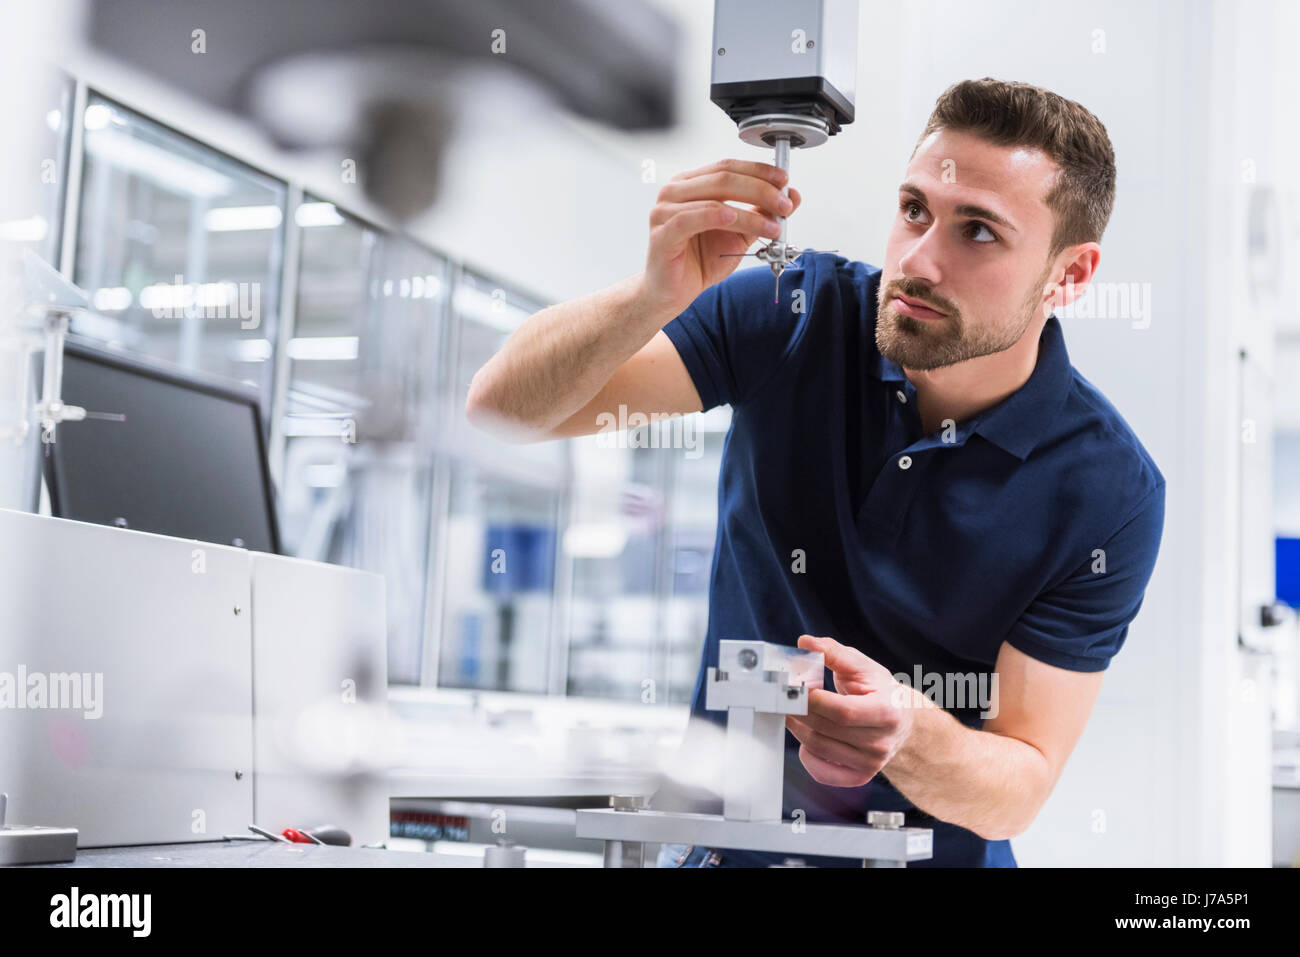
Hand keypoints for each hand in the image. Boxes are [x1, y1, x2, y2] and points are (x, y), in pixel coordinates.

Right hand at [641, 158, 801, 314]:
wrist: (674, 292)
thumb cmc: (698, 261)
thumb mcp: (739, 234)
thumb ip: (762, 213)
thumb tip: (792, 196)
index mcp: (691, 184)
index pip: (728, 167)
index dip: (759, 171)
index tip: (784, 181)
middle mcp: (675, 192)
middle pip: (724, 178)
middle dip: (761, 190)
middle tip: (784, 205)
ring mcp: (664, 211)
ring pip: (715, 199)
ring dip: (750, 212)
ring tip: (772, 226)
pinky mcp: (662, 234)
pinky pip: (692, 219)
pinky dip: (718, 217)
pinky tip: (735, 220)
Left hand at [785, 634, 920, 787]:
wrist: (904, 723)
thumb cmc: (881, 691)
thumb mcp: (863, 667)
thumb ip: (833, 652)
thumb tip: (805, 643)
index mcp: (886, 712)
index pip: (842, 711)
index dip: (812, 699)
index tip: (794, 686)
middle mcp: (881, 743)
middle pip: (825, 730)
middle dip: (798, 711)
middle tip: (785, 696)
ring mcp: (871, 764)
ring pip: (818, 748)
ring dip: (797, 728)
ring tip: (793, 711)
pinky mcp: (859, 777)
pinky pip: (821, 772)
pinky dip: (806, 755)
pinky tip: (808, 735)